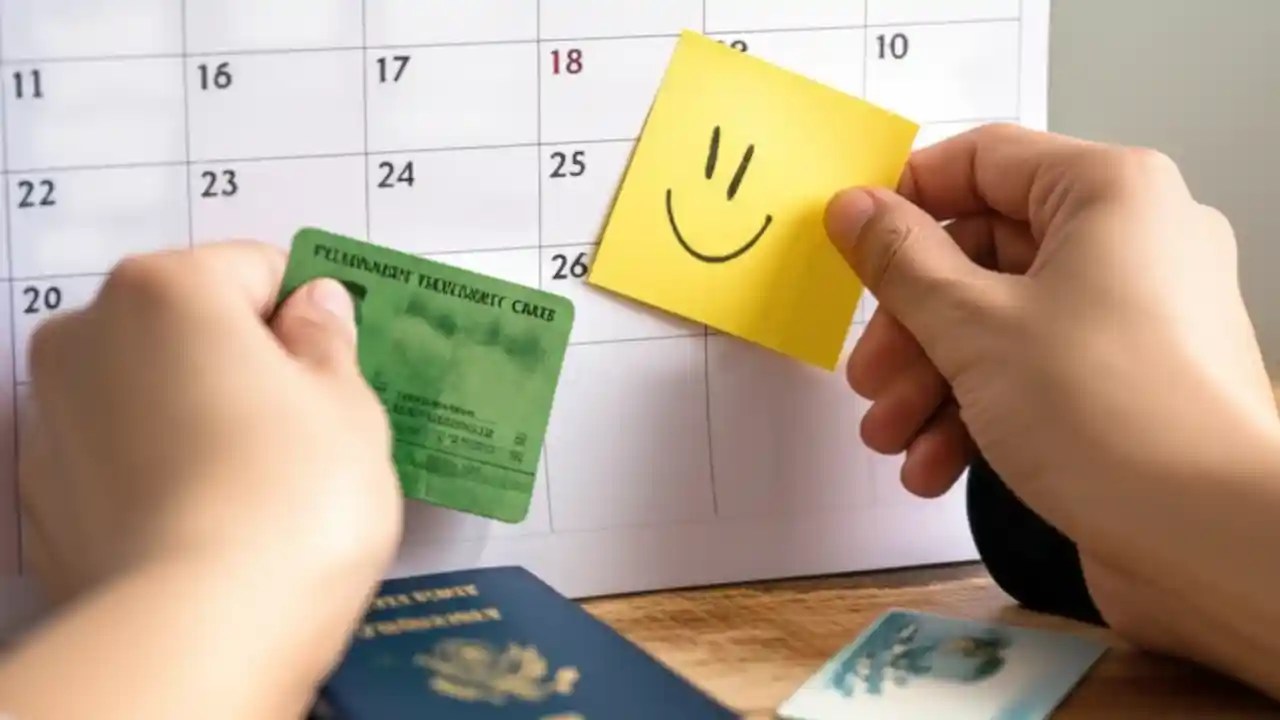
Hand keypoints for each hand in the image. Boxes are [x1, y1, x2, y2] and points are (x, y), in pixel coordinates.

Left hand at [20, 241, 400, 664]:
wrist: (203, 629)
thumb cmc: (293, 495)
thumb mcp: (348, 404)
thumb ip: (327, 340)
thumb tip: (314, 308)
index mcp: (167, 288)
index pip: (256, 269)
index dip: (309, 315)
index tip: (340, 367)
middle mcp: (87, 334)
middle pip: (188, 323)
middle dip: (245, 361)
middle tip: (305, 427)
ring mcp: (52, 418)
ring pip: (148, 388)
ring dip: (198, 411)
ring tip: (257, 483)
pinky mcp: (43, 497)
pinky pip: (118, 455)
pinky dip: (160, 468)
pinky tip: (209, 517)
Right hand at [824, 125, 1279, 678]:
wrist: (1212, 539)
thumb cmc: (1115, 414)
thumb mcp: (973, 325)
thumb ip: (901, 260)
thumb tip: (856, 208)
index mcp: (1110, 192)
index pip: (983, 160)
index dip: (907, 198)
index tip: (851, 242)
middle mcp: (1133, 240)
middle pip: (983, 254)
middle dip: (911, 326)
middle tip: (870, 372)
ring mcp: (1137, 314)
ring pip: (1002, 321)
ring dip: (932, 381)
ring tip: (894, 435)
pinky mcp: (1131, 380)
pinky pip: (1035, 370)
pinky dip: (978, 411)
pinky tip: (936, 464)